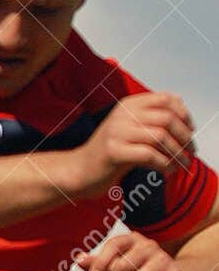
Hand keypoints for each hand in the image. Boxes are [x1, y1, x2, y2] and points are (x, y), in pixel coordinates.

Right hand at [67, 93, 194, 198]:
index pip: (166, 99)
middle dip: (185, 137)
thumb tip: (185, 119)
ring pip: (160, 137)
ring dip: (177, 153)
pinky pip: (149, 155)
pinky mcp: (113, 151)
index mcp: (129, 105)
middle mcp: (122, 114)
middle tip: (191, 152)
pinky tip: (168, 172)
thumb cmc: (110, 153)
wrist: (80, 170)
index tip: (190, 131)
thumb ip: (152, 121)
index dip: (184, 114)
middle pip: (167, 118)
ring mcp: (116, 132)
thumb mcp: (131, 130)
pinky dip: (164, 164)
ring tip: (183, 165)